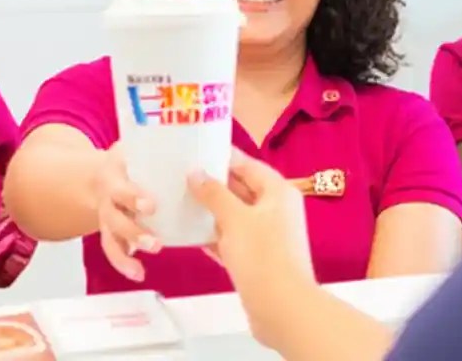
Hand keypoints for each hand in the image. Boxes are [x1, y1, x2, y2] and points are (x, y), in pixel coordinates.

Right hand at [93, 143, 158, 281]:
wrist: (103, 175)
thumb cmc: (132, 159)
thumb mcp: (140, 146)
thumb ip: (164, 148)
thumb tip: (209, 145)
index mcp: (115, 173)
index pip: (122, 186)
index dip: (134, 197)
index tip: (151, 207)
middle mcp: (108, 197)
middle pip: (116, 216)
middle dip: (135, 231)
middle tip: (156, 242)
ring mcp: (109, 216)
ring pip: (114, 235)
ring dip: (133, 246)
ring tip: (154, 253)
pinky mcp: (113, 233)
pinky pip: (115, 250)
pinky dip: (125, 263)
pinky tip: (139, 273)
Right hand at [187, 149, 314, 345]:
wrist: (282, 309)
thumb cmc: (263, 257)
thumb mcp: (235, 218)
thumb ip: (214, 193)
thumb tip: (196, 172)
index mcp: (278, 192)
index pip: (247, 164)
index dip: (221, 157)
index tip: (193, 151)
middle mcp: (275, 210)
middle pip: (240, 189)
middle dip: (212, 185)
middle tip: (179, 176)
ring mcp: (267, 235)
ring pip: (234, 215)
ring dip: (210, 211)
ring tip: (178, 201)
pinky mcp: (256, 258)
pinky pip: (232, 239)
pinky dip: (214, 235)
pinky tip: (189, 234)